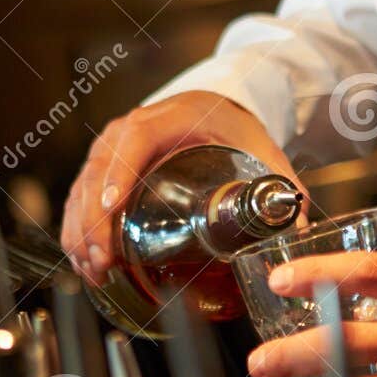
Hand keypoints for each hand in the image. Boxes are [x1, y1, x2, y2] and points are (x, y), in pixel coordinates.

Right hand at [60, 91, 309, 284]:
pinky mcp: (105, 166)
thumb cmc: (234, 126)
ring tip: (93, 270)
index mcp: (170, 118)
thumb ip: (280, 185)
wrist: (216, 106)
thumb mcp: (260, 149)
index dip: (120, 173)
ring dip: (80, 229)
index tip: (113, 207)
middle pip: (100, 169)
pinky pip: (81, 194)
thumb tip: (299, 228)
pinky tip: (84, 260)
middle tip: (103, 260)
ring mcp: (113, 147)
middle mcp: (131, 128)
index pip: (135, 140)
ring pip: (83, 185)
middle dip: (95, 219)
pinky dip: (77, 226)